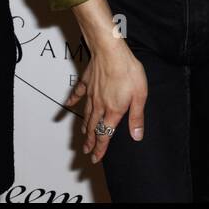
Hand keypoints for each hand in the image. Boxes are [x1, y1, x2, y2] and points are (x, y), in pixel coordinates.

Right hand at [66, 41, 146, 163]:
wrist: (110, 49)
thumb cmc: (127, 70)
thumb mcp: (140, 95)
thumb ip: (137, 117)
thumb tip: (136, 136)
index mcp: (113, 110)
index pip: (105, 134)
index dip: (100, 148)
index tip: (96, 158)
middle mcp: (99, 105)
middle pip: (93, 127)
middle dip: (90, 141)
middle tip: (86, 151)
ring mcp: (91, 93)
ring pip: (86, 114)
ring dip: (84, 127)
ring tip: (82, 135)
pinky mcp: (87, 81)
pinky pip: (77, 93)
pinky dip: (72, 101)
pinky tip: (68, 105)